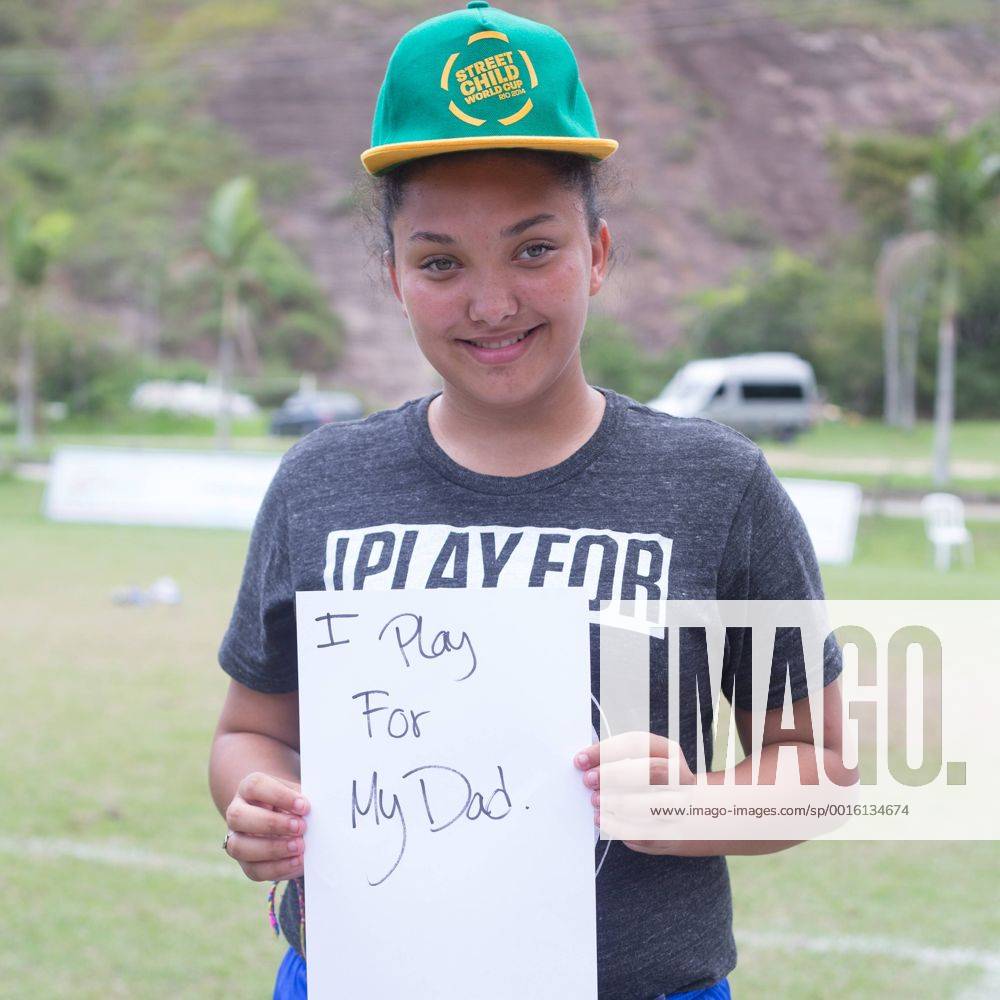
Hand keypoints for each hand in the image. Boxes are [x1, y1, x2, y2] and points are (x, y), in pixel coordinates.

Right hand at [224, 771, 309, 880]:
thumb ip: (303, 801)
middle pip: (238, 816)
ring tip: (299, 847)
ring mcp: (236, 839)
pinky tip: (297, 861)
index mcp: (249, 788)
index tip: (304, 806)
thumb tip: (318, 813)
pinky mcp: (245, 863)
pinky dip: (278, 867)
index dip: (279, 796)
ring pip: (239, 846)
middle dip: (272, 823)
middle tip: (300, 827)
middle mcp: (236, 812)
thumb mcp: (297, 796)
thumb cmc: (293, 803)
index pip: (255, 786)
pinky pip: (254, 870)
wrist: (286, 819)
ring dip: (272, 849)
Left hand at [574, 731, 694, 855]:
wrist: (684, 815)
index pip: (639, 744)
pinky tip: (601, 819)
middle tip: (589, 780)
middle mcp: (680, 778)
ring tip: (595, 801)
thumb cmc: (651, 783)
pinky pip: (646, 832)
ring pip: (653, 804)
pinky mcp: (671, 834)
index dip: (607, 750)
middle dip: (615, 775)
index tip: (581, 760)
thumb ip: (614, 760)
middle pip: (652, 771)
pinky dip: (619, 827)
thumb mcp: (638, 762)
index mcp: (669, 753)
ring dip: (617, 802)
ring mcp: (680, 807)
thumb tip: (583, 763)